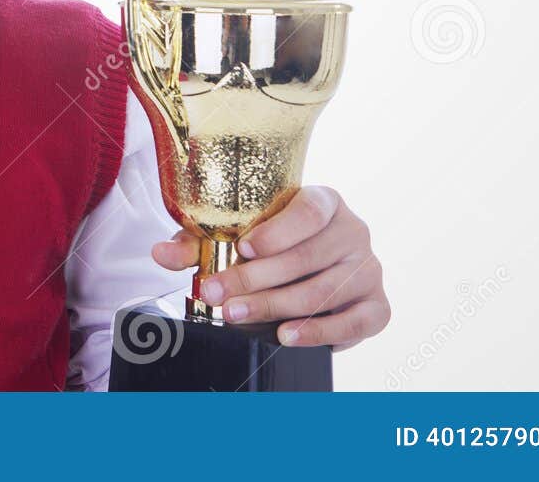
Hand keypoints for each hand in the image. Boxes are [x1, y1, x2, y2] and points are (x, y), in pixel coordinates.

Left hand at [152, 186, 388, 350]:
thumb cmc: (273, 245)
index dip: (277, 231)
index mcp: (325, 202)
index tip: (243, 248)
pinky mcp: (377, 306)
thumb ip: (200, 241)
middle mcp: (354, 231)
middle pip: (306, 258)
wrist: (313, 269)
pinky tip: (285, 336)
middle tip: (217, 296)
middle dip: (255, 280)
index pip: (309, 211)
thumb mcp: (237, 234)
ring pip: (320, 292)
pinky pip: (353, 323)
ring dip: (274, 308)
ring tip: (236, 316)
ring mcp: (369, 270)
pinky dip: (318, 333)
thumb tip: (161, 253)